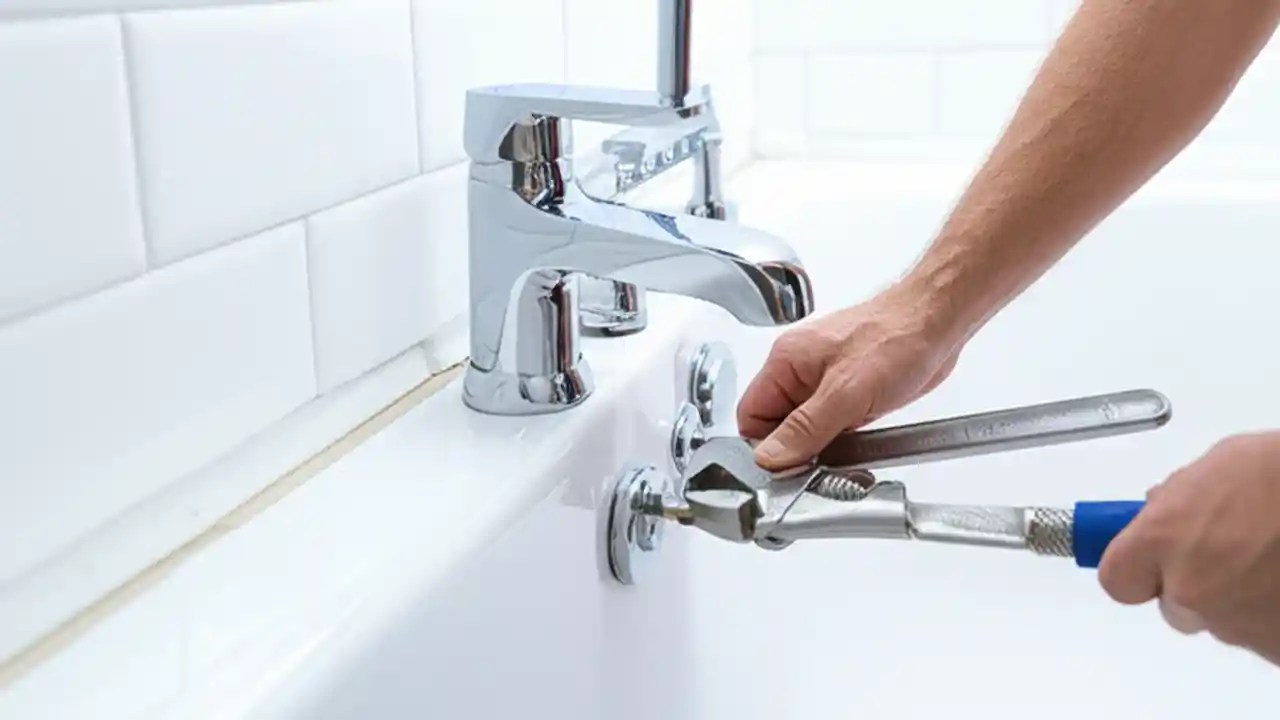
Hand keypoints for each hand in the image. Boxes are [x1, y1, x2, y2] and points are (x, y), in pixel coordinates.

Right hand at [736, 282, 962, 469]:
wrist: (939, 323)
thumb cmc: (897, 338)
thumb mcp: (845, 393)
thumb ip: (804, 429)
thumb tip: (769, 458)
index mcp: (786, 362)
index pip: (750, 415)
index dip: (762, 446)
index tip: (784, 467)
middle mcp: (800, 371)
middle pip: (777, 425)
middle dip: (797, 449)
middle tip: (820, 463)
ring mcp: (825, 381)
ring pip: (807, 429)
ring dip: (824, 446)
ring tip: (849, 448)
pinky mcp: (849, 392)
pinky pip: (833, 425)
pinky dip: (845, 439)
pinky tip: (863, 441)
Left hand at [1099, 431, 1279, 664]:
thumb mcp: (1218, 467)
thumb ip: (1178, 498)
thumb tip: (1160, 511)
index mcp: (1163, 540)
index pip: (1117, 580)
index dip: (1134, 569)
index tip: (1150, 558)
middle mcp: (1191, 590)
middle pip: (1173, 606)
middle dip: (1193, 582)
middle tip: (1230, 552)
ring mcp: (1237, 625)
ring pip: (1221, 621)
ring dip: (1237, 597)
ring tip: (1272, 560)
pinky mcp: (1275, 646)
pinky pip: (1260, 633)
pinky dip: (1271, 613)